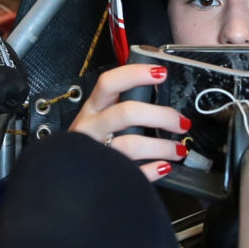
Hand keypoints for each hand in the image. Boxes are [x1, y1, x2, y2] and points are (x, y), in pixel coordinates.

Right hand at [70, 63, 190, 180]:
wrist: (67, 173)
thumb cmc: (94, 139)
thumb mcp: (100, 116)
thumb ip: (124, 104)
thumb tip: (160, 94)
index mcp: (93, 107)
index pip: (109, 82)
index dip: (135, 74)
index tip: (161, 73)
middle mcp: (92, 126)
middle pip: (127, 113)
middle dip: (161, 116)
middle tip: (181, 122)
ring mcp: (97, 150)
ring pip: (132, 144)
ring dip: (163, 146)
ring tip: (178, 149)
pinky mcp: (103, 173)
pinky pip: (133, 171)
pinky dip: (153, 169)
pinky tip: (163, 166)